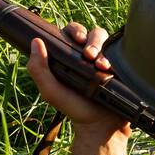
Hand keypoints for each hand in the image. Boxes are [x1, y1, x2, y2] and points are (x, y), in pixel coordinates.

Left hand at [27, 23, 130, 137]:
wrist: (100, 124)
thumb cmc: (73, 107)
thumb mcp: (50, 91)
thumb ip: (39, 70)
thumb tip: (35, 41)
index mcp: (68, 55)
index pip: (70, 32)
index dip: (74, 30)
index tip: (76, 39)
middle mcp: (86, 54)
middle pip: (89, 32)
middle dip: (90, 39)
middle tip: (88, 55)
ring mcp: (103, 58)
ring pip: (105, 39)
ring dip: (101, 47)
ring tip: (100, 64)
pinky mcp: (118, 65)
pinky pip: (119, 51)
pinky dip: (113, 56)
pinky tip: (109, 68)